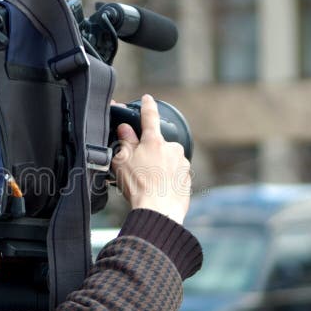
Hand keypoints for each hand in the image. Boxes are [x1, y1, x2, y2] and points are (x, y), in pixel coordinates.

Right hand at [111, 94, 190, 224]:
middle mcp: (172, 149)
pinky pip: (174, 175)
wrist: (159, 212)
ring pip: (167, 161)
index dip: (147, 106)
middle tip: (137, 167)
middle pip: (158, 145)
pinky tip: (157, 190)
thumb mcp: (123, 161)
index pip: (150, 117)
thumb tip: (125, 128)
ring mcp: (182, 165)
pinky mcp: (187, 180)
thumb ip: (125, 142)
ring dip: (158, 167)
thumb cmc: (139, 186)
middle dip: (149, 152)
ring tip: (147, 184)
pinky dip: (166, 180)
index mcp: (155, 141)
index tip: (148, 98)